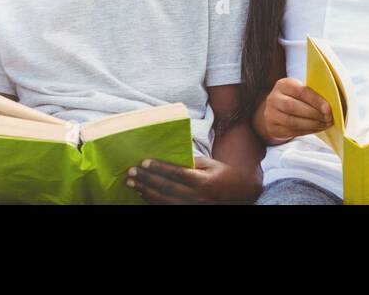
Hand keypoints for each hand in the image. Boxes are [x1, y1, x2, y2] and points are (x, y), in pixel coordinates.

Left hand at [126, 156, 260, 203]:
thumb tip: (172, 157)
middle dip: (146, 179)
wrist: (238, 195)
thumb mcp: (211, 164)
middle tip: (131, 172)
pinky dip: (152, 201)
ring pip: (163, 200)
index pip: (176, 174)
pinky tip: (142, 193)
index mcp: (202, 181)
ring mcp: (191, 206)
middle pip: (166, 187)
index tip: (144, 162)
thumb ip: (192, 162)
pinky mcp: (188, 210)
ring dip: (145, 191)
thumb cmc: (223, 175)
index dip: (159, 168)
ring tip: (131, 183)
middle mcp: (195, 196)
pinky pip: (166, 207)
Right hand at [259, 77, 332, 142]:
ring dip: (312, 124)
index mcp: (283, 85)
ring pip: (292, 121)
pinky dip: (307, 131)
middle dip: (314, 114)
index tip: (328, 109)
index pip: (300, 91)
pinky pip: (292, 131)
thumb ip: (311, 94)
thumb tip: (330, 103)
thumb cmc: (294, 98)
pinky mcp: (273, 128)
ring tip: (324, 124)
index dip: (315, 100)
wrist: (275, 110)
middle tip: (328, 118)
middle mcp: (274, 98)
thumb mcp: (299, 90)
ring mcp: (271, 114)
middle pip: (294, 107)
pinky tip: (317, 128)